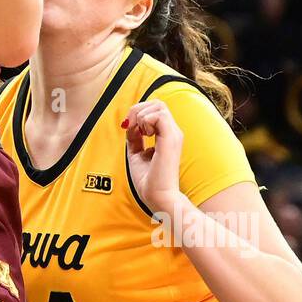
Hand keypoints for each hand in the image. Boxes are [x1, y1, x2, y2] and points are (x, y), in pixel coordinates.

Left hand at [123, 100, 183, 218]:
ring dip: (141, 115)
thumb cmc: (150, 182)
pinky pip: (159, 114)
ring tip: (140, 133)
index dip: (138, 113)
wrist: (158, 198)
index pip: (155, 110)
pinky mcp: (171, 139)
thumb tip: (129, 126)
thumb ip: (135, 139)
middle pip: (157, 103)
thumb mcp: (137, 155)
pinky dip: (145, 120)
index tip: (128, 129)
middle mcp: (173, 133)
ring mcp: (173, 135)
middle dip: (138, 110)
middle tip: (130, 127)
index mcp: (167, 136)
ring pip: (158, 105)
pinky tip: (144, 134)